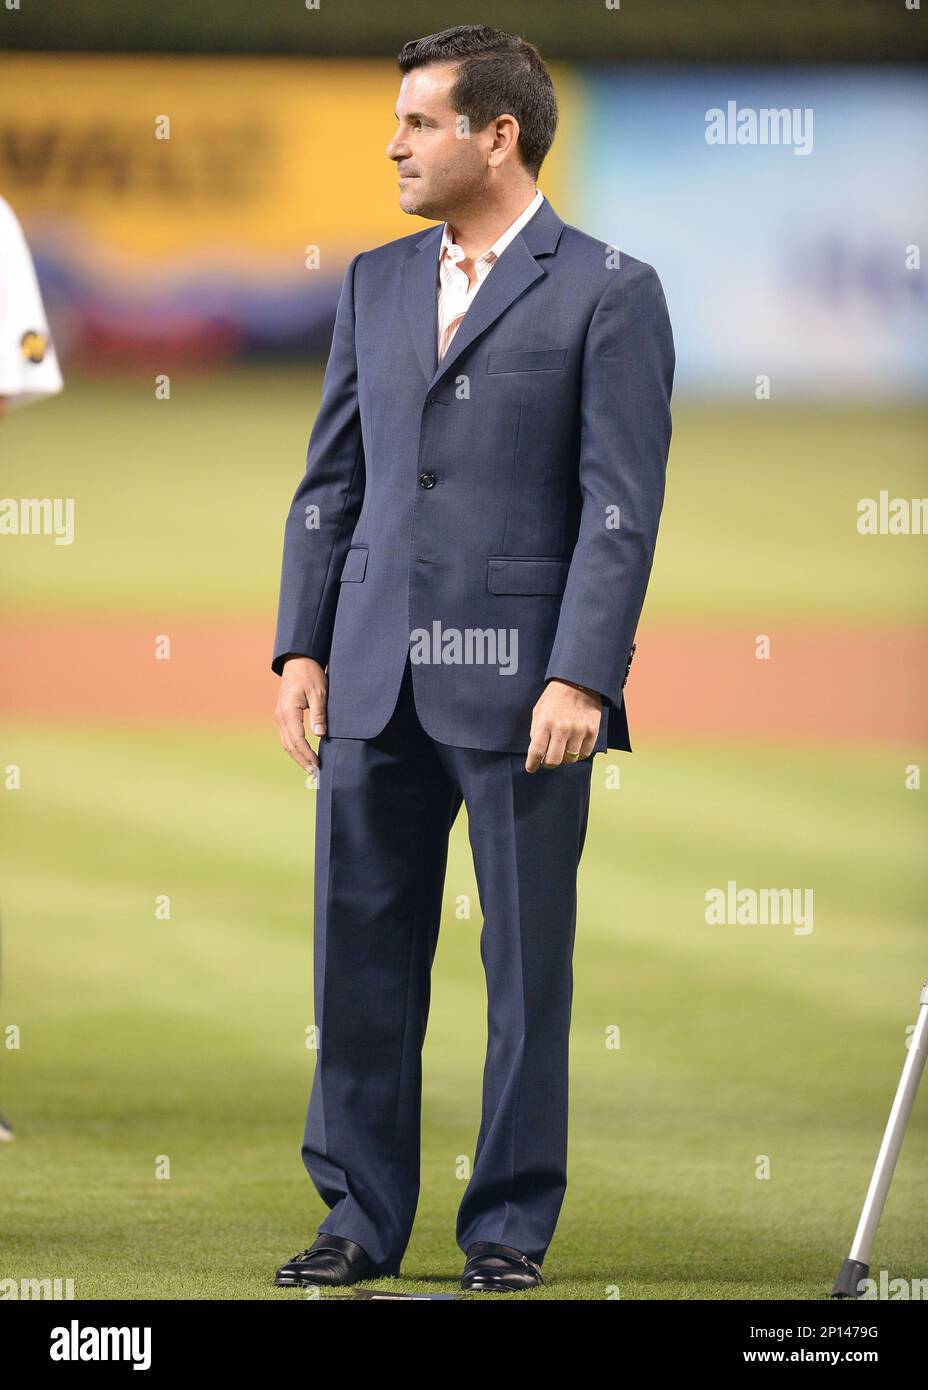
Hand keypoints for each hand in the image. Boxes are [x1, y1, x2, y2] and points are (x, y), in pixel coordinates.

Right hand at [275, 656, 326, 771]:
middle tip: (314, 774)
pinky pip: (286, 736)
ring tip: (310, 768)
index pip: (297, 740)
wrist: (298, 660)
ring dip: (297, 756)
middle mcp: (280, 716)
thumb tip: (320, 735)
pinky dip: (294, 747)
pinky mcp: (283, 714)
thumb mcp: (319, 692)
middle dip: (301, 760)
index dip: (307, 755)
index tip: (318, 765)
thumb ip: (319, 714)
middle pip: (289, 745)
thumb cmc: (311, 674)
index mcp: (288, 711)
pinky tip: (303, 754)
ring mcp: (279, 716)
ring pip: (286, 742)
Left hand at [525, 679, 601, 772]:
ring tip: (562, 749)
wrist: (579, 682)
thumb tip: (537, 751)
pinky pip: (584, 754)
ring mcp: (578, 731)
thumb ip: (536, 731)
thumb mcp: (539, 710)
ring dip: (564, 758)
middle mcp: (561, 729)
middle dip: (548, 763)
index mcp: (545, 723)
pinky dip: (578, 754)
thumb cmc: (555, 697)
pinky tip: (574, 747)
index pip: (536, 752)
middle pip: (553, 761)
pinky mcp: (592, 731)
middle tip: (548, 760)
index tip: (531, 768)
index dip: (532, 764)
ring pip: (570, 759)